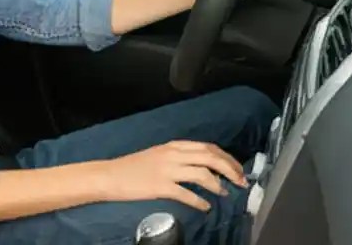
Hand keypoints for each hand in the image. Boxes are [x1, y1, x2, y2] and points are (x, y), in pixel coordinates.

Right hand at [95, 140, 247, 211]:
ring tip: (224, 193)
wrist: (110, 175)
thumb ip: (180, 157)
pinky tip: (205, 207)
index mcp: (174, 145)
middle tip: (241, 181)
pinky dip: (200, 201)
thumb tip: (204, 167)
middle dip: (230, 169)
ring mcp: (167, 170)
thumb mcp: (159, 155)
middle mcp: (173, 154)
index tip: (237, 169)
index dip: (226, 158)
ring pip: (202, 174)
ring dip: (218, 185)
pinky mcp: (161, 186)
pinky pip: (187, 193)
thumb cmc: (134, 166)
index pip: (208, 147)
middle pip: (210, 157)